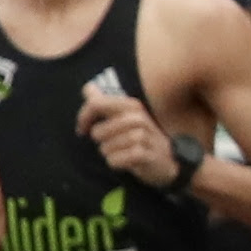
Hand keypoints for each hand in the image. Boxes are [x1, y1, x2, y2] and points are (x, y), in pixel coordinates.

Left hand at [76, 76, 183, 192]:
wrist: (167, 161)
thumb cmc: (141, 138)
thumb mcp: (124, 117)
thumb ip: (104, 102)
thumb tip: (88, 87)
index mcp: (132, 105)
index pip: (96, 104)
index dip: (83, 117)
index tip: (82, 129)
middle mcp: (139, 118)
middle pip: (98, 131)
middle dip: (101, 141)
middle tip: (111, 144)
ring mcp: (144, 136)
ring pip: (106, 147)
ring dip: (109, 153)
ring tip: (121, 153)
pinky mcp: (146, 155)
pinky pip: (116, 160)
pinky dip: (116, 163)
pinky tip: (125, 162)